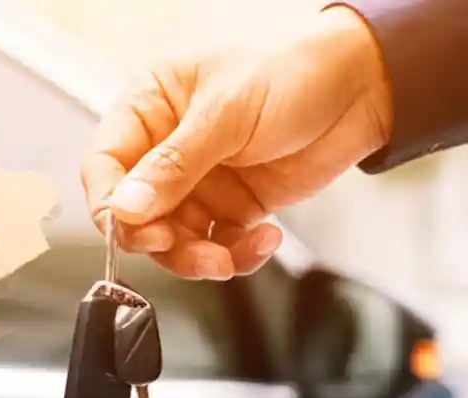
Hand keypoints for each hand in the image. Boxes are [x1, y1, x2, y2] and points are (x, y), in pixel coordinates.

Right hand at [81, 5, 391, 279]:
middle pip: (138, 214)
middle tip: (183, 248)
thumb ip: (174, 165)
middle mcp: (168, 148)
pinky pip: (219, 246)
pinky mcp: (235, 206)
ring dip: (199, 257)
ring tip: (228, 256)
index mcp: (149, 107)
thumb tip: (128, 206)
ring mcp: (201, 180)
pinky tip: (264, 239)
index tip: (136, 228)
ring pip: (176, 240)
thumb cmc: (292, 70)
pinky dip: (237, 255)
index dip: (112, 203)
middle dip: (161, 240)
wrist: (362, 85)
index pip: (105, 165)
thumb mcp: (227, 114)